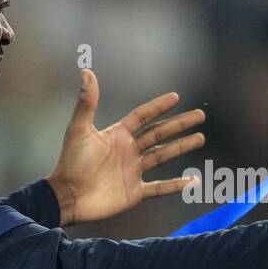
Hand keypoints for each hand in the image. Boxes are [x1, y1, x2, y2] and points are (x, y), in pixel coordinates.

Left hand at [45, 69, 205, 224]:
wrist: (67, 196)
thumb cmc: (70, 162)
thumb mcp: (79, 129)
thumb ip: (87, 102)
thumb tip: (86, 72)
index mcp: (117, 135)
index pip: (143, 116)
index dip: (158, 106)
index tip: (176, 97)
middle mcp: (128, 151)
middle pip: (159, 133)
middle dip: (179, 124)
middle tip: (200, 115)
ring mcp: (133, 171)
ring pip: (163, 156)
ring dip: (182, 147)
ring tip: (200, 138)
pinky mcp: (135, 192)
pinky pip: (160, 188)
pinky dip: (177, 185)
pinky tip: (193, 180)